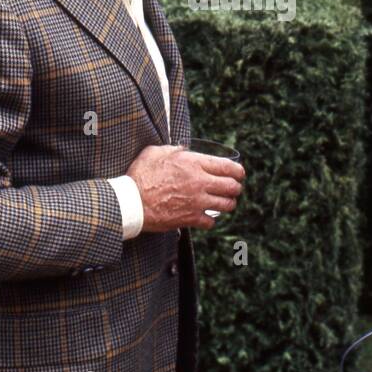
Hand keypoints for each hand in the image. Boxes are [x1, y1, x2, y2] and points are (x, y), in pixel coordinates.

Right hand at [127, 144, 244, 232]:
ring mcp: (197, 202)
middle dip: (236, 188)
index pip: (228, 167)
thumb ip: (174, 149)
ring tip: (224, 203)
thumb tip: (183, 150)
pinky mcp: (190, 218)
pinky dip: (210, 220)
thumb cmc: (141, 175)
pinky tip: (205, 216)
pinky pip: (211, 222)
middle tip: (233, 189)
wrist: (131, 202)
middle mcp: (200, 182)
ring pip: (226, 205)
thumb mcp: (156, 152)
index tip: (239, 174)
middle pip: (232, 187)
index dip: (238, 171)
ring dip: (227, 204)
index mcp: (194, 163)